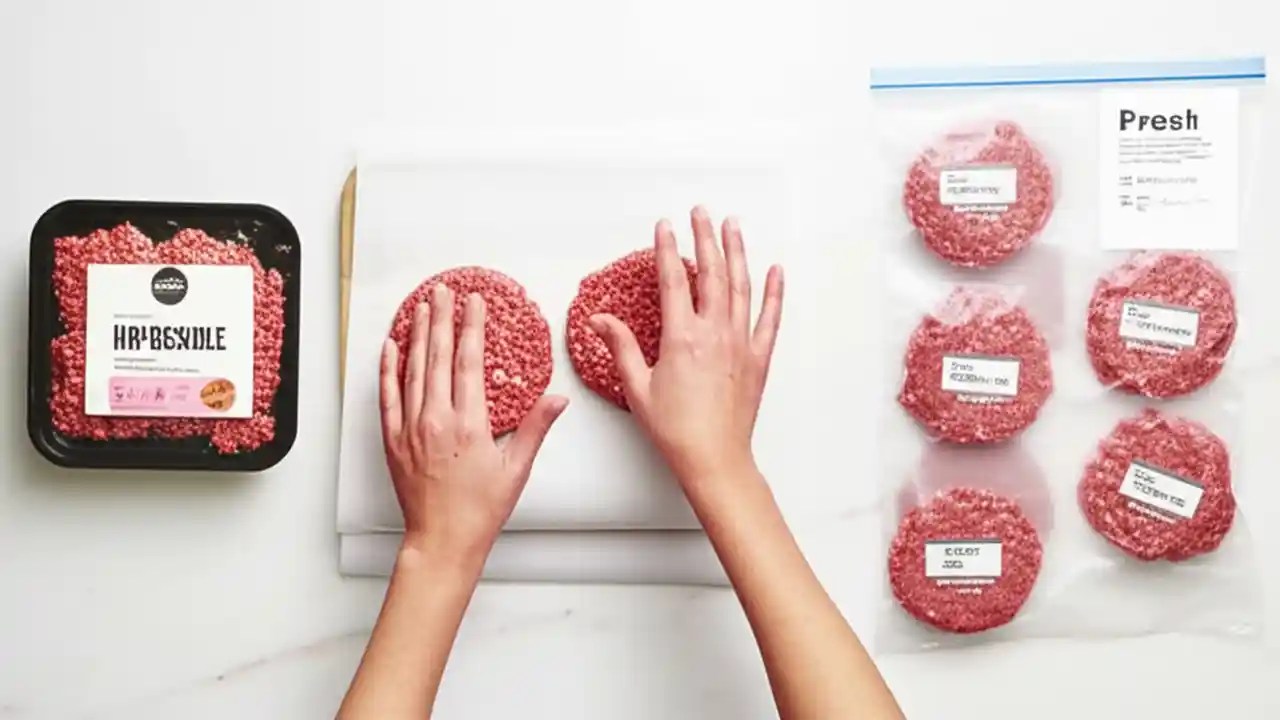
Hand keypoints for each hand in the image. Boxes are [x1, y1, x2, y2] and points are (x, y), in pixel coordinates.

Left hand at [380, 284, 567, 566]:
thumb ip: (535, 428)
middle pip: (437, 356)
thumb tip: (556, 399)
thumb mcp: (516, 468)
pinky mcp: (394, 441)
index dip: (472, 327)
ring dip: (416, 335)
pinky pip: (388, 396)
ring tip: (420, 308)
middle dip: (441, 318)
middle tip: (442, 291)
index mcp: (468, 424)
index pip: (469, 361)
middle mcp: (436, 420)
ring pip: (412, 370)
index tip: (474, 303)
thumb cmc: (479, 511)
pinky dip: (388, 369)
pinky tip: (390, 347)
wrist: (442, 541)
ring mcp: (411, 429)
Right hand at [589, 206, 783, 490]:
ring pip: (741, 286)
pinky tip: (774, 270)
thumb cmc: (676, 429)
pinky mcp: (758, 358)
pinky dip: (773, 292)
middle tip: (701, 213)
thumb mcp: (637, 387)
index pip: (673, 279)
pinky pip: (770, 317)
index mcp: (682, 337)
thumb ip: (621, 347)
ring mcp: (740, 343)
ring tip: (733, 226)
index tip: (664, 225)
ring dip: (737, 252)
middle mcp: (715, 333)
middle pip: (711, 272)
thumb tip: (599, 320)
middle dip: (705, 237)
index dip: (667, 248)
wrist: (714, 458)